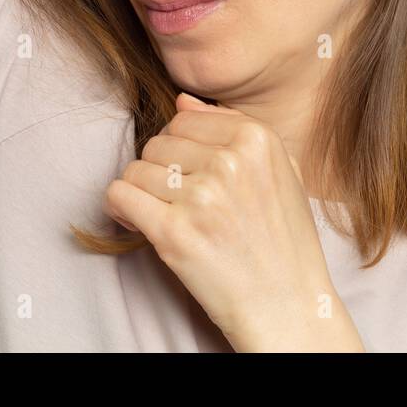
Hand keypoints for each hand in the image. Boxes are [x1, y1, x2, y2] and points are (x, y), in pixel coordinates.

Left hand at [103, 92, 363, 350]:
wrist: (287, 305)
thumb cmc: (284, 240)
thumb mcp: (280, 171)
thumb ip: (234, 128)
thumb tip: (183, 101)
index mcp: (257, 139)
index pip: (185, 119)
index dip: (181, 149)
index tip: (188, 175)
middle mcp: (230, 162)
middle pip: (158, 142)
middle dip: (162, 170)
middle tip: (181, 202)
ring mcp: (201, 197)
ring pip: (136, 168)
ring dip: (143, 192)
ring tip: (166, 216)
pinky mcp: (174, 233)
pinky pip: (120, 195)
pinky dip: (120, 208)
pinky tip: (135, 221)